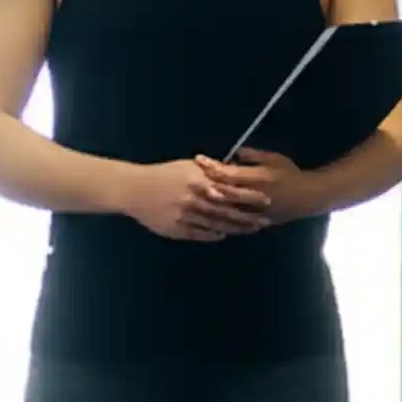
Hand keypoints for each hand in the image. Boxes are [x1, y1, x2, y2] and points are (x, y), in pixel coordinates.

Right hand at [124, 159, 271, 241]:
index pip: (232, 190)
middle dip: (249, 217)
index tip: (267, 200)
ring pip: (217, 224)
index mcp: (199, 181)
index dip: (251, 197)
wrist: (134, 189)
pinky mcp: (178, 229)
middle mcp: (195, 199)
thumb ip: (210, 171)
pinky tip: (224, 234)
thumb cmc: (162, 174)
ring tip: (250, 230)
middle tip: (265, 221)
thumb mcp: (187, 167)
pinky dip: (214, 235)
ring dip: (236, 228)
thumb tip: (231, 171)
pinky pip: (201, 234)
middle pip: (228, 211)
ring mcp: (187, 216)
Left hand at [195, 148, 318, 224]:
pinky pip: (236, 223)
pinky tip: (210, 217)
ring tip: (195, 198)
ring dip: (210, 204)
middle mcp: (256, 195)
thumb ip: (254, 155)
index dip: (213, 166)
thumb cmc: (290, 173)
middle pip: (225, 191)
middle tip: (188, 179)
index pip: (231, 172)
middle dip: (205, 185)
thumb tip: (234, 153)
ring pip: (228, 209)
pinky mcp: (257, 222)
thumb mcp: (274, 158)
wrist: (308, 197)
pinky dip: (223, 220)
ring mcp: (256, 211)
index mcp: (260, 177)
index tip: (199, 159)